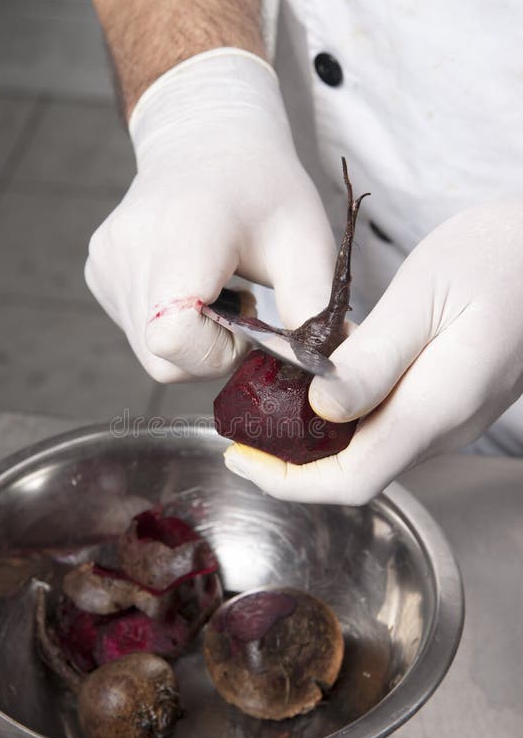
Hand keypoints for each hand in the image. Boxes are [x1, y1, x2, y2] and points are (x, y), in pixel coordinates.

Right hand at [85, 49, 336, 381]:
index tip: (250, 319)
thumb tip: (327, 374)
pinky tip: (194, 284)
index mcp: (181, 238)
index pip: (174, 341)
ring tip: (219, 289)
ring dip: (194, 340)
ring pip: (151, 352)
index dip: (218, 353)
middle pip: (164, 359)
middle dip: (212, 352)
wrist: (207, 136)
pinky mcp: (98, 273)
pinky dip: (173, 324)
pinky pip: (137, 330)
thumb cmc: (262, 186)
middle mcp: (130, 253)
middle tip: (244, 308)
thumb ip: (314, 312)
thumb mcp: (305, 242)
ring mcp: (107, 264)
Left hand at [224, 200, 522, 503]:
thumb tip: (321, 408)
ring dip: (317, 444)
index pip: (353, 478)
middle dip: (293, 464)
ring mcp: (453, 419)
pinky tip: (323, 388)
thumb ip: (373, 358)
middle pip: (357, 472)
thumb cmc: (499, 257)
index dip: (288, 480)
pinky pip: (391, 428)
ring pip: (373, 453)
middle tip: (245, 430)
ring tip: (272, 406)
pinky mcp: (454, 402)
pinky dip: (345, 422)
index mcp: (436, 406)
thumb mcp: (426, 295)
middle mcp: (446, 427)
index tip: (240, 456)